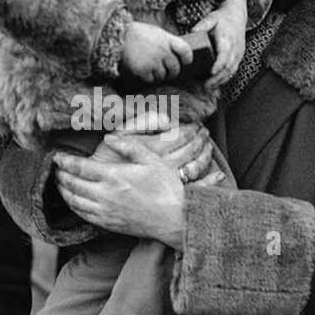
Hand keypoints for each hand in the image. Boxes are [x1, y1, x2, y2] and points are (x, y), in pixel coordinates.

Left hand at [53, 135, 214, 247]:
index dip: (64, 161)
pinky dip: (73, 206)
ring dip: (63, 191)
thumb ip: (129, 146)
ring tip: (59, 183)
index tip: (56, 156)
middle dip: (60, 175)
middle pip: (72, 185)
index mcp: (115, 176)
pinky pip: (83, 215)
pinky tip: (72, 200)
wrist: (176, 220)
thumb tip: (108, 137)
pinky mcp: (108, 224)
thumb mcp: (152, 160)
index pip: (79, 167)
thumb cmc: (167, 187)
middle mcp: (106, 195)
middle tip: (54, 168)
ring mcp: (106, 212)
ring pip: (74, 201)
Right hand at [88, 114, 216, 184]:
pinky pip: (192, 185)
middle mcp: (162, 165)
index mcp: (152, 148)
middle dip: (200, 140)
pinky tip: (217, 174)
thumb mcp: (120, 134)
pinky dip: (207, 180)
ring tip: (208, 147)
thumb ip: (144, 122)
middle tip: (205, 133)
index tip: (196, 125)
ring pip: (194, 167)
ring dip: (205, 155)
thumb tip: (167, 120)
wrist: (97, 189)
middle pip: (190, 150)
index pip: (180, 135)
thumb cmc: (107, 159)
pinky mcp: (166, 194)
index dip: (191, 129)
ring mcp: (166, 181)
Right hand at [120, 23, 192, 82]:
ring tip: (153, 69)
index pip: (185, 51)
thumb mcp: (156, 32)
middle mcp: (162, 51)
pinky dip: (148, 77)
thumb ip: (167, 42)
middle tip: (170, 73)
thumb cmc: (137, 33)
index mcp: (167, 39)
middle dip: (173, 72)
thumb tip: (175, 55)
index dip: (187, 58)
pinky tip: (144, 71)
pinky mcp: (143, 70)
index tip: (186, 62)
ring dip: (159, 75)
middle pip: (175, 68)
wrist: (118, 35)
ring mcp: (153, 61)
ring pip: (163, 75)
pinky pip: (151, 79)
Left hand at [191, 0, 247, 88]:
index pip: (225, 54)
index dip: (219, 64)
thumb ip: (202, 25)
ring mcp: (238, 54)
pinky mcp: (238, 57)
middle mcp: (235, 48)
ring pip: (232, 71)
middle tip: (206, 86)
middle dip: (218, 78)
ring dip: (221, 81)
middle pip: (228, 67)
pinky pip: (233, 70)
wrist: (237, 16)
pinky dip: (225, 78)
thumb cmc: (223, 18)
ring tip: (209, 88)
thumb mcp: (211, 17)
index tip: (211, 72)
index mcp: (228, 39)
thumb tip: (192, 32)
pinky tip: (216, 84)